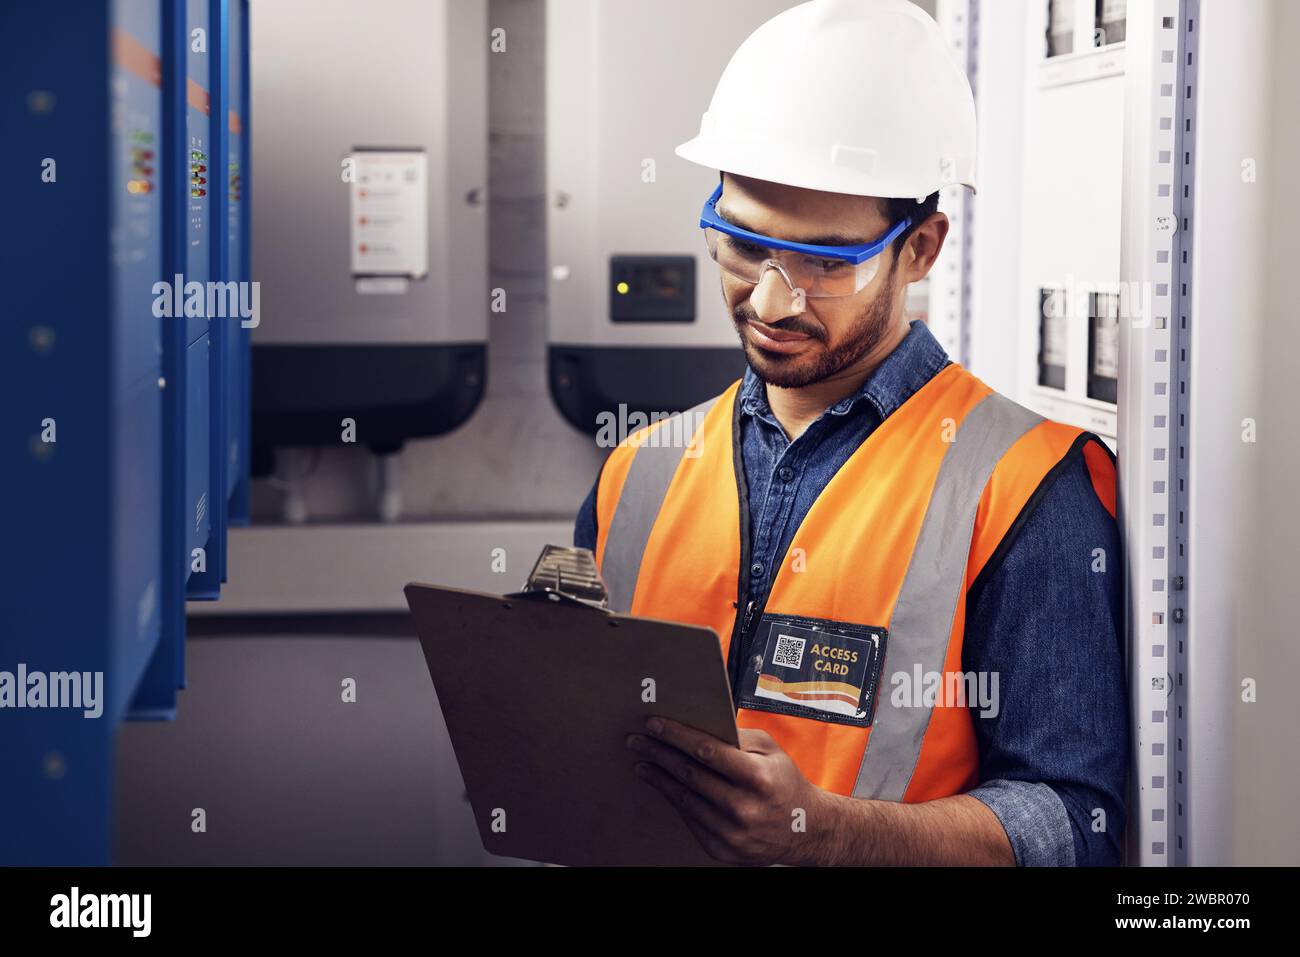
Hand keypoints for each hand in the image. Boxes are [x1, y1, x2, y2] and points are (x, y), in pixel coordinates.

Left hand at [626, 716, 835, 865]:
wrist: (805, 831)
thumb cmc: (785, 783)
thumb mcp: (771, 750)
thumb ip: (737, 737)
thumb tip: (698, 725)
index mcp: (757, 778)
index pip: (707, 751)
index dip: (676, 735)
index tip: (654, 724)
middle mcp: (743, 808)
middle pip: (689, 774)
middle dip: (659, 754)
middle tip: (637, 740)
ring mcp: (730, 833)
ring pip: (683, 798)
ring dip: (658, 778)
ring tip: (643, 762)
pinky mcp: (721, 849)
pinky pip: (689, 819)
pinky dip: (674, 799)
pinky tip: (663, 785)